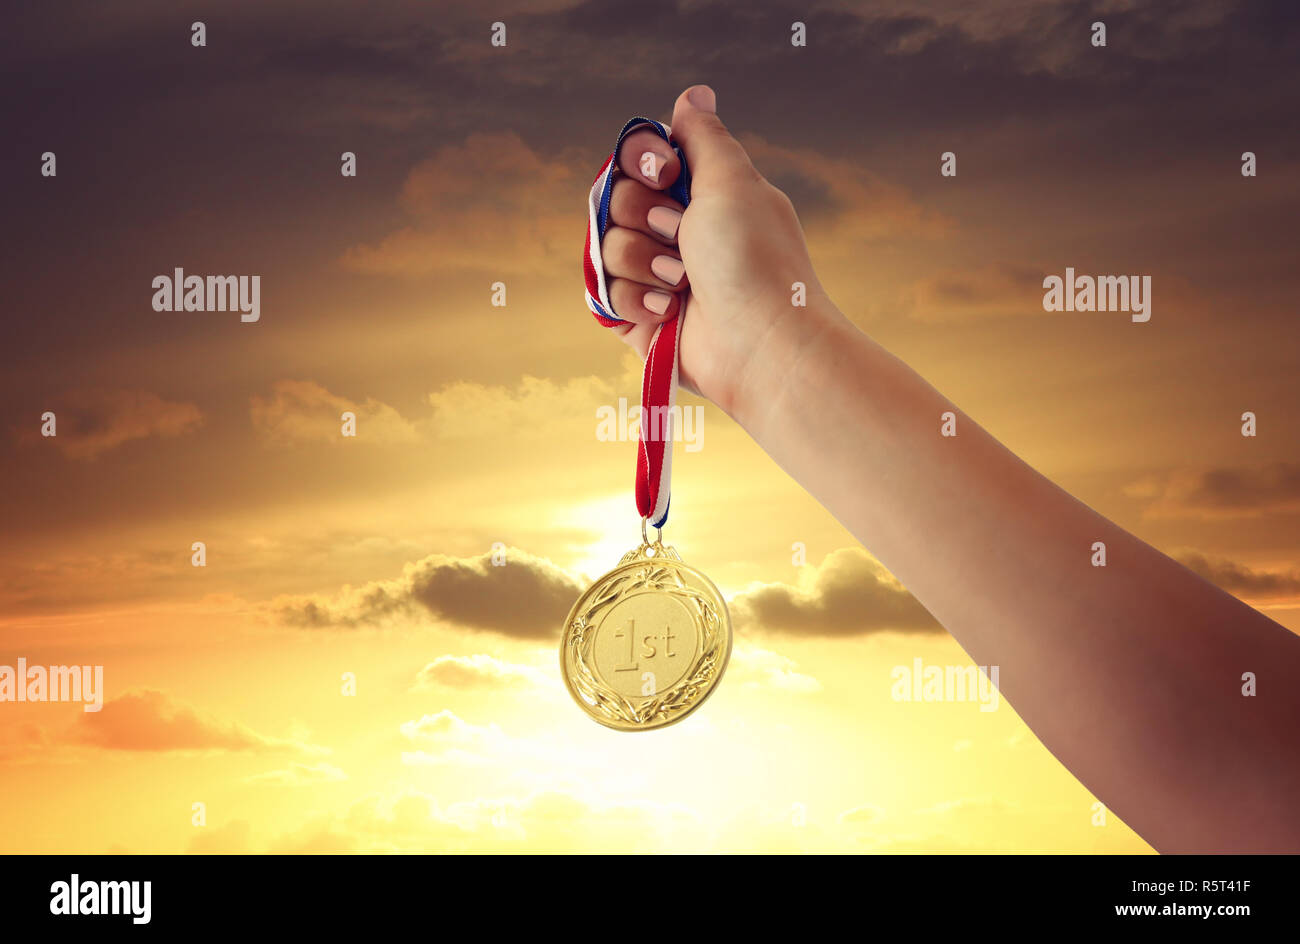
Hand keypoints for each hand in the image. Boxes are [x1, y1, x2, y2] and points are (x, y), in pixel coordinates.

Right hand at [597, 85, 840, 415]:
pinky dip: (635, 299)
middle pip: (615, 196)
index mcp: (699, 193)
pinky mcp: (636, 316)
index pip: (640, 156)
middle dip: (645, 216)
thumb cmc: (754, 260)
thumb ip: (704, 136)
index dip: (643, 160)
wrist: (758, 344)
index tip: (669, 173)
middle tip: (682, 236)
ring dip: (642, 260)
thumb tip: (695, 94)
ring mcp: (653, 273)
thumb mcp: (733, 180)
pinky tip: (669, 313)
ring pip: (605, 244)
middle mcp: (674, 229)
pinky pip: (602, 291)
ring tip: (680, 283)